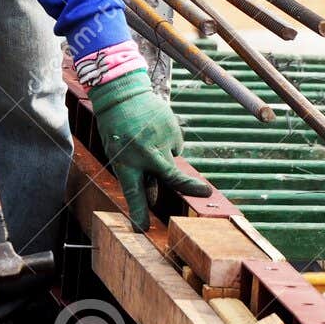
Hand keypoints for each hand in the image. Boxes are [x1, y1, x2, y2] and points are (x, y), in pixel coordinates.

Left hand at [88, 69, 213, 229]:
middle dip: (190, 188)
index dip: (139, 212)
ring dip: (165, 156)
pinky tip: (155, 130)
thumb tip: (157, 195)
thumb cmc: (117, 129)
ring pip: (173, 160)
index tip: (142, 229)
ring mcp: (161, 139)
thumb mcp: (119, 153)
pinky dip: (168, 142)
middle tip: (207, 193)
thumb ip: (137, 173)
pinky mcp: (173, 128)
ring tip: (147, 138)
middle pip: (172, 177)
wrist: (122, 94)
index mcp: (126, 161)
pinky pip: (176, 144)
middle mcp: (146, 152)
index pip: (134, 193)